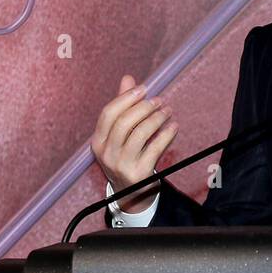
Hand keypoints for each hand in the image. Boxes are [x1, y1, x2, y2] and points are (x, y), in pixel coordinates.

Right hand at [90, 74, 177, 212]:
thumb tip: (128, 78)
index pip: (108, 114)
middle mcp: (106, 154)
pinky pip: (155, 149)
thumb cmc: (126, 157)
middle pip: (124, 122)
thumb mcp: (119, 135)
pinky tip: (173, 127)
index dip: (126, 98)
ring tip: (167, 111)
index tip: (143, 88)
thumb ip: (123, 106)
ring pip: (140, 134)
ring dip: (157, 119)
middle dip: (144, 108)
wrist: (130, 194)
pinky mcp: (139, 174)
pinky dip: (166, 135)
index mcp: (98, 142)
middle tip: (159, 101)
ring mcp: (121, 165)